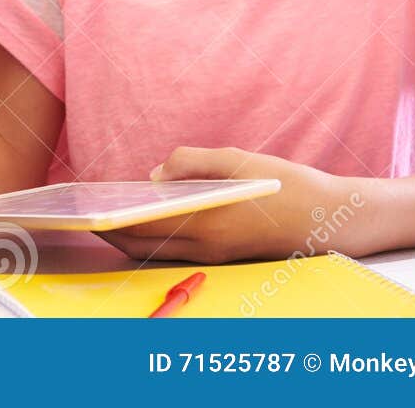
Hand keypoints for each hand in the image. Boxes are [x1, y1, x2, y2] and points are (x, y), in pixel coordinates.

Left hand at [97, 147, 368, 264]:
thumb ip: (192, 161)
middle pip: (144, 246)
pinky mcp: (223, 255)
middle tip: (88, 214)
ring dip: (132, 236)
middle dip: (112, 232)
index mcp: (206, 222)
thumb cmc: (285, 185)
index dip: (109, 221)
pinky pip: (178, 250)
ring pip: (159, 251)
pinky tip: (148, 216)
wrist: (330, 219)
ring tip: (110, 211)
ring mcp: (215, 255)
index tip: (84, 211)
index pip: (142, 227)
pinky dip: (156, 237)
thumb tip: (155, 174)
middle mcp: (206, 247)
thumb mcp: (237, 159)